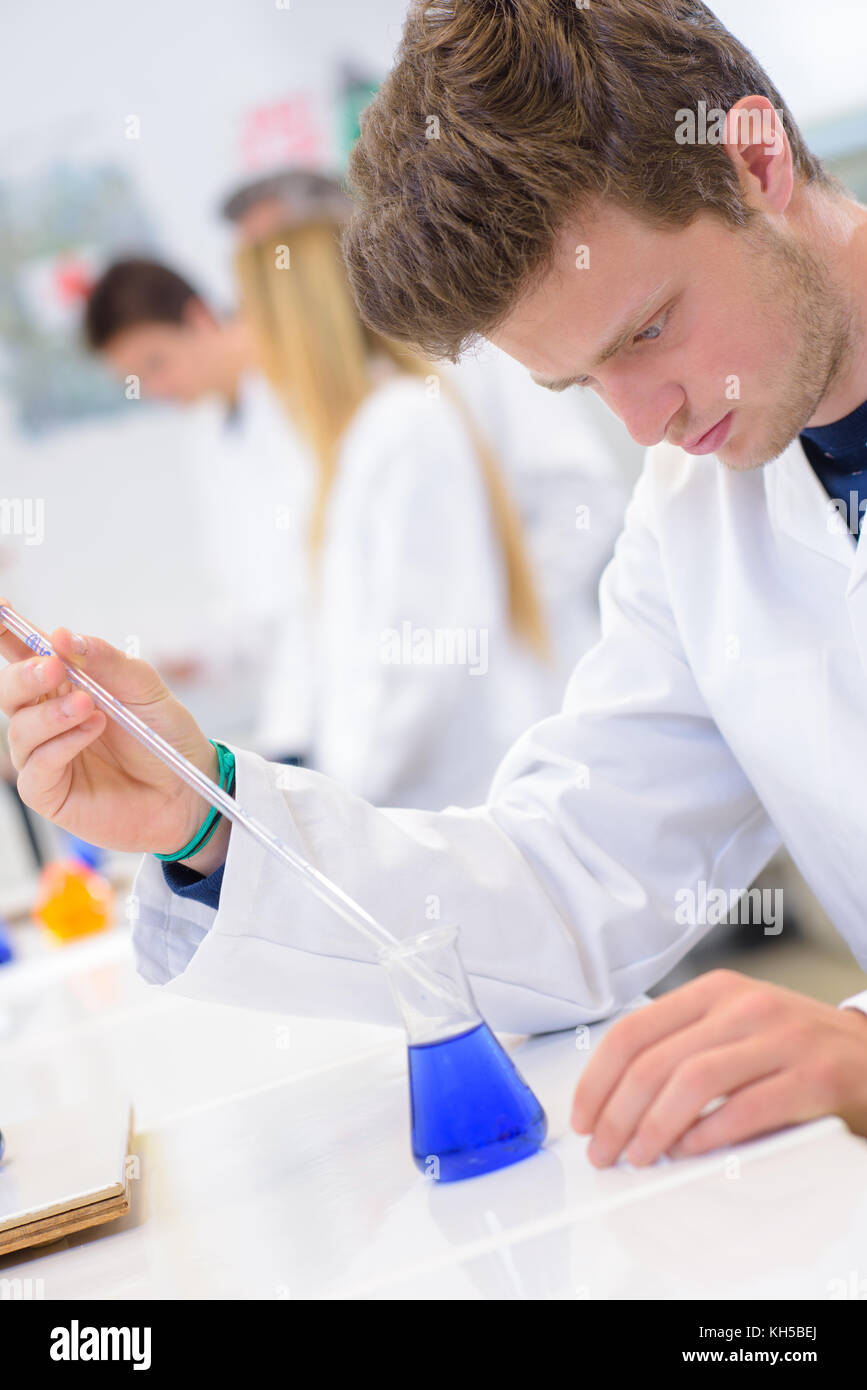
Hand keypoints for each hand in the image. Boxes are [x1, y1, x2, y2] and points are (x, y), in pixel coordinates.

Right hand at [0, 603, 221, 858]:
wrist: (189, 788)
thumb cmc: (166, 735)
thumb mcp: (144, 687)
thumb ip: (105, 660)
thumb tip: (62, 636)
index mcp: (65, 685)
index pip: (25, 654)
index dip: (8, 632)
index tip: (2, 611)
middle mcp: (48, 718)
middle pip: (10, 690)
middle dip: (24, 675)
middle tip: (53, 668)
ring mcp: (46, 755)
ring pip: (19, 729)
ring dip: (51, 714)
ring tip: (89, 707)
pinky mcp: (50, 792)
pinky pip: (36, 767)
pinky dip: (60, 745)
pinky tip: (91, 731)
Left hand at [571, 969, 866, 1165]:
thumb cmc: (796, 1049)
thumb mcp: (736, 1029)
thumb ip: (685, 1048)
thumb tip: (617, 1102)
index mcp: (714, 992)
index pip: (633, 1030)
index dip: (597, 1079)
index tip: (583, 1117)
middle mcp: (744, 1006)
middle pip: (655, 1060)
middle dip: (617, 1114)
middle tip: (603, 1151)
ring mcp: (781, 1038)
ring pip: (693, 1081)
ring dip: (654, 1128)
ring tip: (639, 1158)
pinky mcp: (814, 1076)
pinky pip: (746, 1108)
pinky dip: (709, 1136)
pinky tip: (690, 1153)